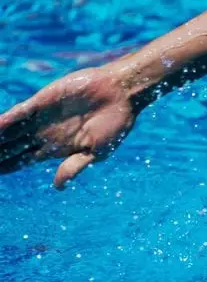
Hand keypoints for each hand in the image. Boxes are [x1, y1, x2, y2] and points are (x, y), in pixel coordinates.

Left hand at [0, 66, 135, 187]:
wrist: (121, 94)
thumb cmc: (115, 125)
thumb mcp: (96, 152)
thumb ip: (74, 167)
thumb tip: (57, 187)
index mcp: (56, 149)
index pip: (23, 160)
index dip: (7, 167)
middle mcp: (44, 133)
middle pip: (11, 147)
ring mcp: (41, 117)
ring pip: (10, 131)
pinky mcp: (42, 101)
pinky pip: (18, 113)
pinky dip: (4, 122)